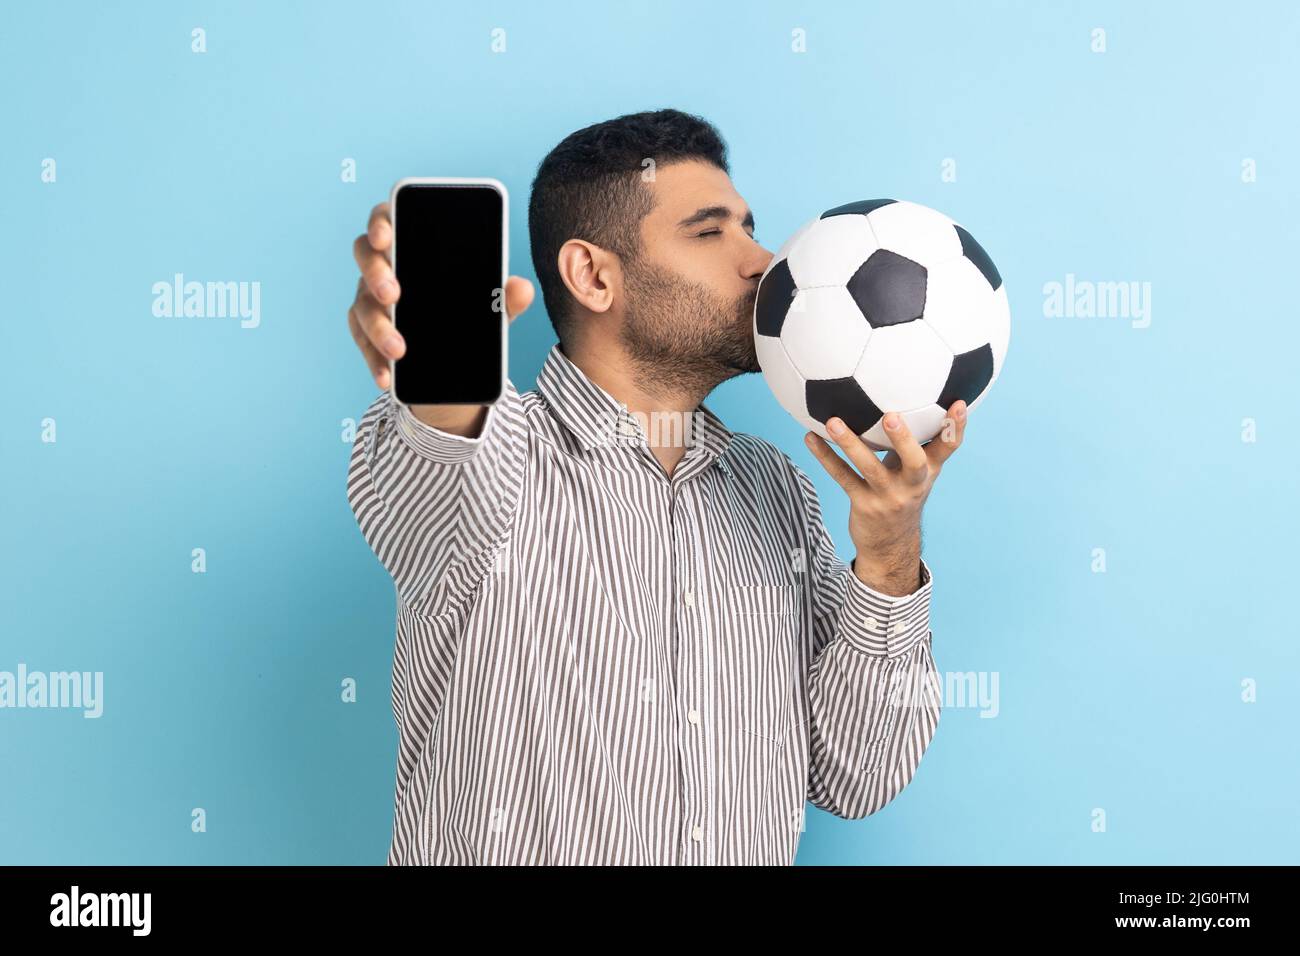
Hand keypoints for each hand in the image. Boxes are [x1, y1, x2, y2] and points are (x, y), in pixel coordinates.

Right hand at [347, 201, 533, 432]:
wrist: (455, 360)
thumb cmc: (467, 312)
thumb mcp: (490, 307)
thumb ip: (504, 297)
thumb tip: (522, 288)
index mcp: (412, 245)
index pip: (388, 218)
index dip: (381, 221)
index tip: (386, 235)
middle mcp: (385, 266)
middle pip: (365, 255)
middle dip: (376, 273)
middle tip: (393, 294)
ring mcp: (370, 298)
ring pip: (363, 306)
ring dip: (379, 328)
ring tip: (399, 350)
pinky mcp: (365, 332)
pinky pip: (363, 343)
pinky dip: (374, 360)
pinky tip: (386, 376)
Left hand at [804, 401, 967, 595]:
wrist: (890, 543)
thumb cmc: (901, 493)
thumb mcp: (915, 470)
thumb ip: (914, 439)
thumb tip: (907, 394)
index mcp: (928, 471)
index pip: (948, 448)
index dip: (956, 427)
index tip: (959, 403)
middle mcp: (912, 484)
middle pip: (914, 461)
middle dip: (904, 439)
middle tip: (891, 415)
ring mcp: (888, 496)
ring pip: (870, 468)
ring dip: (850, 443)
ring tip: (834, 422)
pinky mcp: (864, 504)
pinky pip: (843, 476)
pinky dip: (825, 456)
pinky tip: (810, 437)